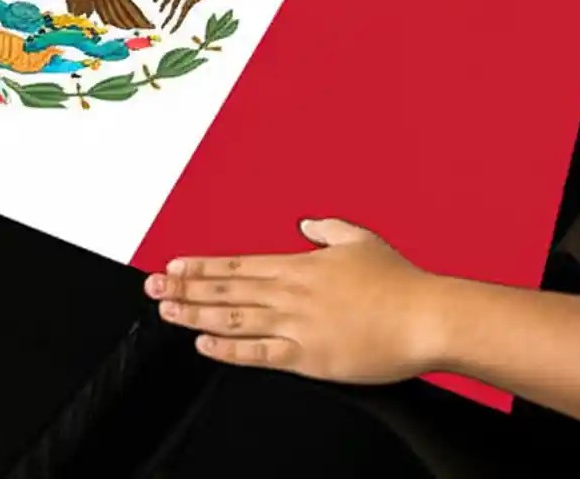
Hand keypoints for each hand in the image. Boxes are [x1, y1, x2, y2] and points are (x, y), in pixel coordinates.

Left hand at [143, 218, 449, 383]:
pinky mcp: (308, 357)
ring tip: (167, 312)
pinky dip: (228, 350)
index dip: (201, 267)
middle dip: (184, 289)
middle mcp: (290, 294)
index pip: (237, 265)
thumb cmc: (400, 282)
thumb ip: (328, 229)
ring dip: (195, 316)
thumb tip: (306, 223)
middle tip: (152, 289)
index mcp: (299, 266)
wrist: (427, 317)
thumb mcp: (360, 240)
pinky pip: (258, 354)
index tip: (172, 267)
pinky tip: (204, 346)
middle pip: (225, 290)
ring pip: (233, 319)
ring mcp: (296, 326)